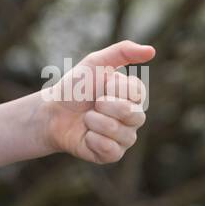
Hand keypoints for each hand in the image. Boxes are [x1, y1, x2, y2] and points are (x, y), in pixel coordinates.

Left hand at [40, 40, 154, 163]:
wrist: (52, 111)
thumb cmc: (75, 87)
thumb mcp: (95, 63)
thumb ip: (122, 52)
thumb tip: (152, 50)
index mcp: (134, 96)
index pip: (138, 92)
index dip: (114, 87)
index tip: (101, 85)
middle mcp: (134, 117)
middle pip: (132, 113)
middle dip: (104, 105)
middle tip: (93, 103)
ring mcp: (125, 137)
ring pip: (120, 132)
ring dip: (94, 121)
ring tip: (86, 118)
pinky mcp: (112, 154)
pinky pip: (110, 149)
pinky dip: (92, 139)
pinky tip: (86, 135)